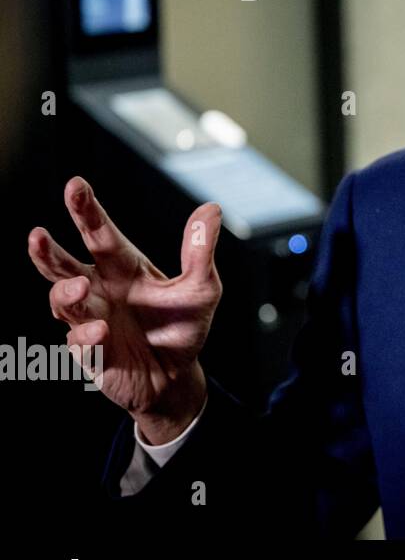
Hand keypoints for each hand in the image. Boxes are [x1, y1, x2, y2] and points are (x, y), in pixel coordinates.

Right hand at [27, 177, 222, 443]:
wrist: (177, 375)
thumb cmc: (183, 325)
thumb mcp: (201, 288)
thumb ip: (200, 252)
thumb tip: (211, 210)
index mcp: (123, 266)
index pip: (100, 233)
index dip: (86, 210)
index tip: (75, 185)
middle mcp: (99, 289)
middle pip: (63, 265)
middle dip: (48, 250)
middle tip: (38, 234)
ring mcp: (90, 319)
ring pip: (62, 301)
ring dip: (65, 293)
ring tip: (80, 287)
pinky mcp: (90, 352)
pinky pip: (79, 341)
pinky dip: (86, 335)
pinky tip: (100, 331)